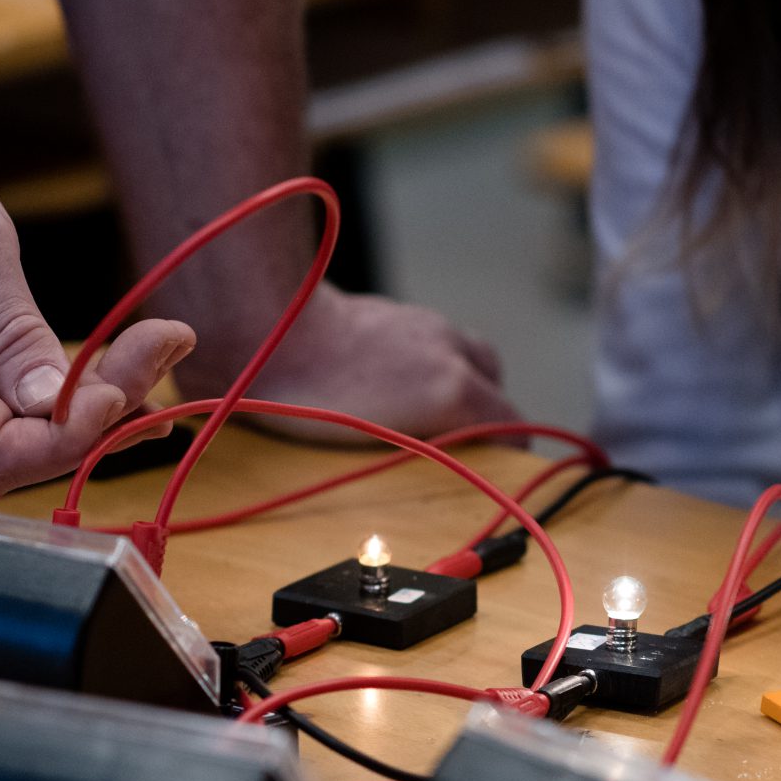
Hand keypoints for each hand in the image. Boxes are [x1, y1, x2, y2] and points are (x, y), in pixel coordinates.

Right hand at [0, 119, 193, 493]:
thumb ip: (14, 331)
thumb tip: (60, 406)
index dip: (71, 439)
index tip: (125, 391)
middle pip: (22, 450)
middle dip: (104, 407)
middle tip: (170, 340)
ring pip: (23, 436)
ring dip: (94, 399)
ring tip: (159, 343)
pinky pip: (6, 415)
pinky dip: (63, 394)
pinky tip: (121, 368)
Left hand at [189, 284, 518, 441]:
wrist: (268, 325)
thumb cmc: (309, 395)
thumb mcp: (379, 441)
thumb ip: (433, 447)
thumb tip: (456, 461)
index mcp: (453, 388)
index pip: (512, 424)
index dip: (513, 451)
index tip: (504, 469)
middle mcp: (450, 350)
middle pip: (495, 382)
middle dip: (487, 409)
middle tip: (461, 438)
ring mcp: (424, 324)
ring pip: (464, 353)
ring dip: (458, 378)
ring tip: (423, 407)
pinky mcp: (395, 311)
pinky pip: (429, 339)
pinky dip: (424, 359)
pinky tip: (388, 378)